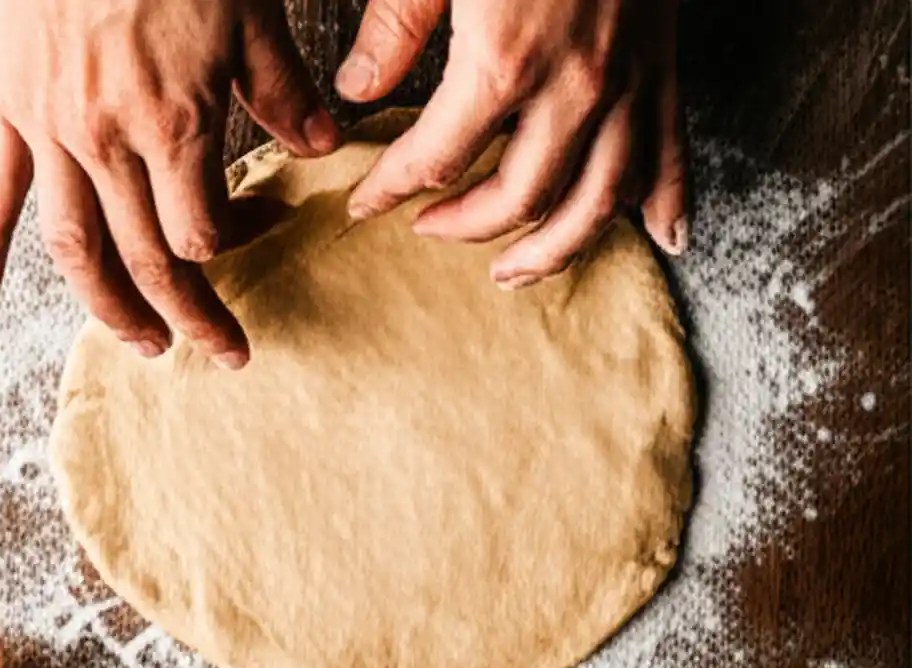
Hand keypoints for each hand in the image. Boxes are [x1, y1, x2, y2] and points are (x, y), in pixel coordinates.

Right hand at [0, 0, 339, 367]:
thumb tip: (318, 148)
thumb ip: (282, 90)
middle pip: (145, 258)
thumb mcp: (250, 16)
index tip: (246, 244)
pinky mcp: (6, 110)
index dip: (229, 250)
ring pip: (76, 247)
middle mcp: (108, 141)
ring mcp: (50, 131)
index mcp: (174, 122)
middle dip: (186, 314)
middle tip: (218, 351)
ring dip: (107, 308)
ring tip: (138, 345)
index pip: (201, 230)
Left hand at [336, 0, 686, 288]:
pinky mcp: (664, 68)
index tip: (365, 203)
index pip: (437, 160)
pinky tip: (665, 241)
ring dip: (555, 250)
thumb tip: (356, 93)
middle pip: (520, 199)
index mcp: (505, 63)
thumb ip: (391, 31)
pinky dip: (669, 204)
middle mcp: (575, 89)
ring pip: (598, 201)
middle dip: (465, 228)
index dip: (392, 189)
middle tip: (427, 231)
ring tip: (514, 274)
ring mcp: (629, 84)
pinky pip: (672, 153)